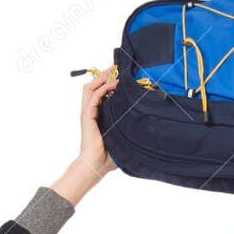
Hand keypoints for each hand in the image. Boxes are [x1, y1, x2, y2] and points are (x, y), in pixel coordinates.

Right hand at [79, 66, 118, 180]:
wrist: (96, 165)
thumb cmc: (108, 156)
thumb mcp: (121, 137)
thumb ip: (128, 129)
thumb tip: (145, 126)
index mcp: (96, 116)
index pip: (99, 93)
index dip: (107, 82)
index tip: (119, 76)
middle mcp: (90, 112)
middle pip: (92, 86)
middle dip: (102, 75)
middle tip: (115, 68)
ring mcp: (87, 113)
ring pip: (89, 88)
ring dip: (100, 78)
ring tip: (112, 72)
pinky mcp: (87, 116)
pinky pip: (94, 96)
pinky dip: (103, 88)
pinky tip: (113, 85)